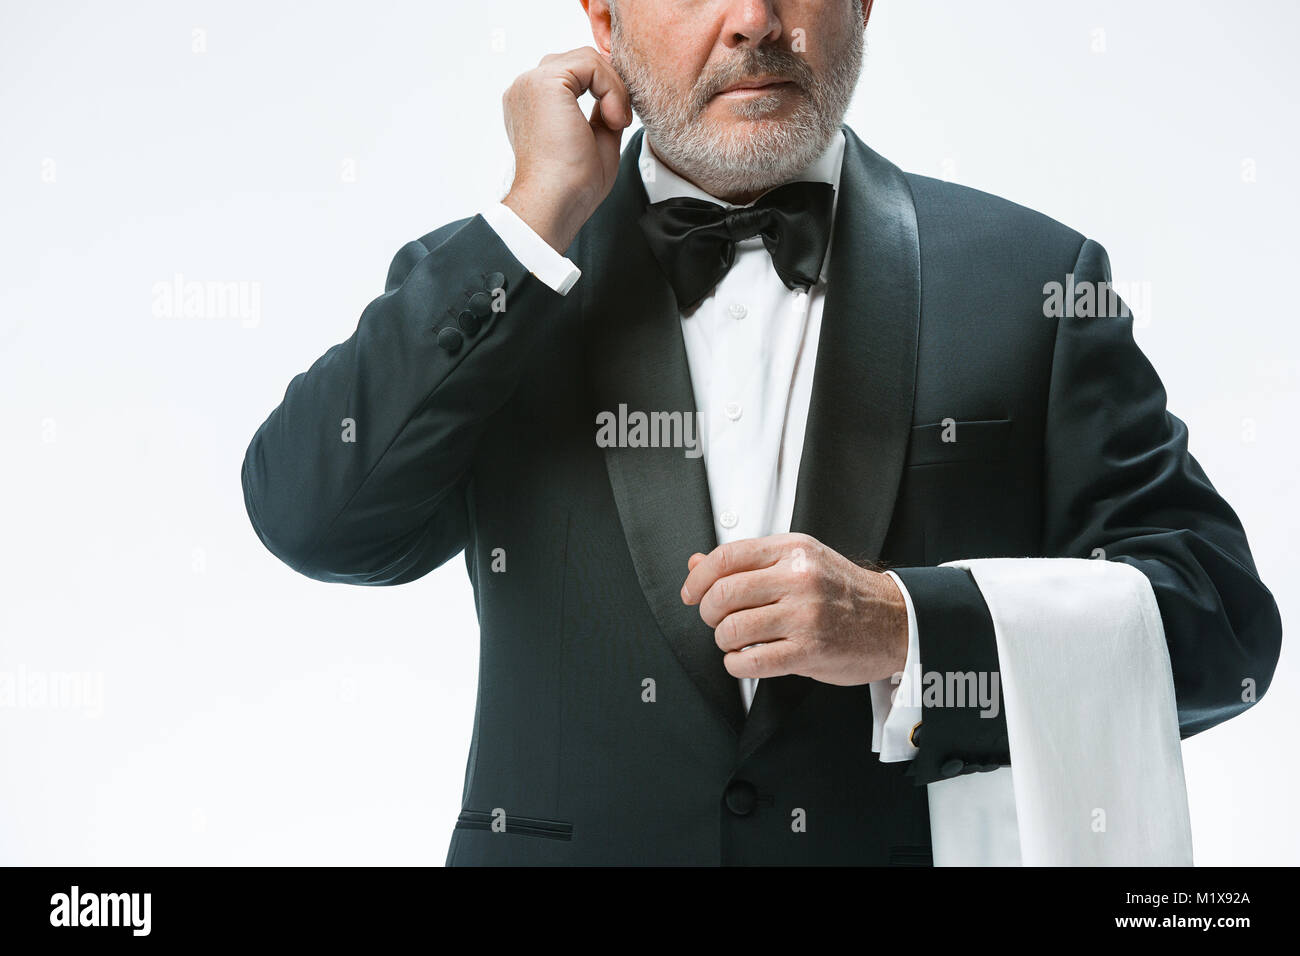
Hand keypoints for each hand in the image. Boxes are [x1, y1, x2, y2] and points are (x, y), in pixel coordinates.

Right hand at [501, 46, 631, 253]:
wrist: (556, 202)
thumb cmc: (572, 186)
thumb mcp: (595, 140)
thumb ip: (601, 113)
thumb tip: (614, 96)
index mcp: (532, 105)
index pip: (575, 75)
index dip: (605, 90)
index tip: (616, 124)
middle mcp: (526, 90)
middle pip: (579, 61)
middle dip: (609, 85)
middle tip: (619, 121)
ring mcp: (530, 83)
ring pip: (587, 58)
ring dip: (613, 87)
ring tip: (616, 122)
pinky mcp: (544, 82)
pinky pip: (591, 63)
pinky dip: (611, 88)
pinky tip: (612, 119)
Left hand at [680, 533, 907, 685]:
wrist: (895, 619)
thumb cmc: (843, 591)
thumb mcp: (800, 561)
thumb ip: (749, 563)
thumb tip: (697, 564)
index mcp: (793, 550)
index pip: (726, 557)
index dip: (698, 578)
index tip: (691, 593)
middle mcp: (798, 578)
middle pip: (723, 594)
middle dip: (708, 612)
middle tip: (715, 620)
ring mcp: (804, 615)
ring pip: (733, 629)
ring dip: (724, 641)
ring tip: (735, 641)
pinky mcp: (809, 650)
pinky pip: (752, 661)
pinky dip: (737, 665)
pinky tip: (744, 660)